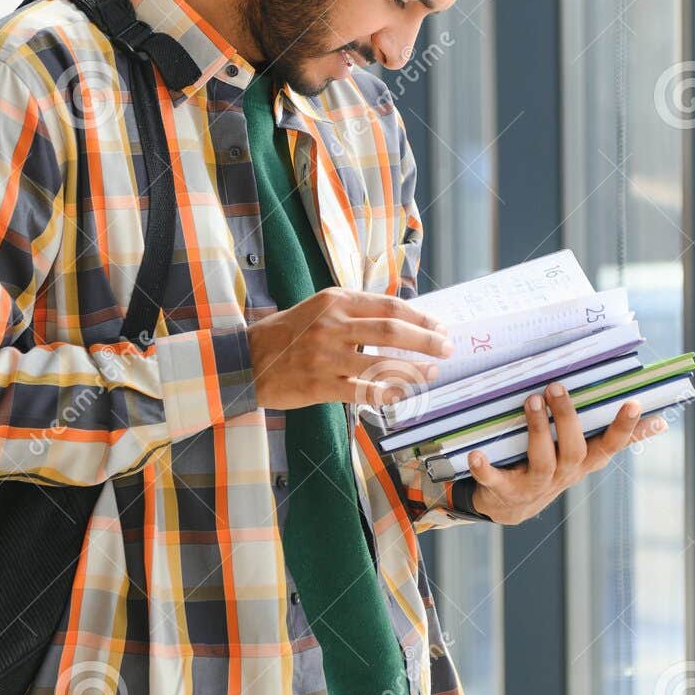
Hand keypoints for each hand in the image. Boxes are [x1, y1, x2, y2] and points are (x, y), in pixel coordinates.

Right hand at [246, 287, 451, 408]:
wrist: (246, 360)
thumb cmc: (289, 334)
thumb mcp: (320, 308)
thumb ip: (356, 310)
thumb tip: (403, 319)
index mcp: (335, 300)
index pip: (389, 306)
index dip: (420, 317)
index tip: (439, 326)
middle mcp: (332, 325)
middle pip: (392, 330)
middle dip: (426, 339)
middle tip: (447, 347)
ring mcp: (326, 356)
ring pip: (381, 363)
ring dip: (414, 369)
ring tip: (432, 371)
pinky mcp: (320, 385)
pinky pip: (363, 391)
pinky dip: (388, 393)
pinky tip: (403, 394)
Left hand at [466, 383, 668, 524]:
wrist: (511, 506)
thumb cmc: (552, 465)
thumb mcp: (585, 452)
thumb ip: (614, 435)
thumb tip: (661, 417)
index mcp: (585, 462)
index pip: (611, 445)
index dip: (625, 427)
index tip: (635, 403)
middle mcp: (564, 475)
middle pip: (574, 450)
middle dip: (567, 420)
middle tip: (558, 387)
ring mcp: (535, 486)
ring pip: (543, 461)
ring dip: (537, 430)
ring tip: (531, 400)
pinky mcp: (504, 492)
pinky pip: (495, 480)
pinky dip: (485, 468)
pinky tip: (475, 454)